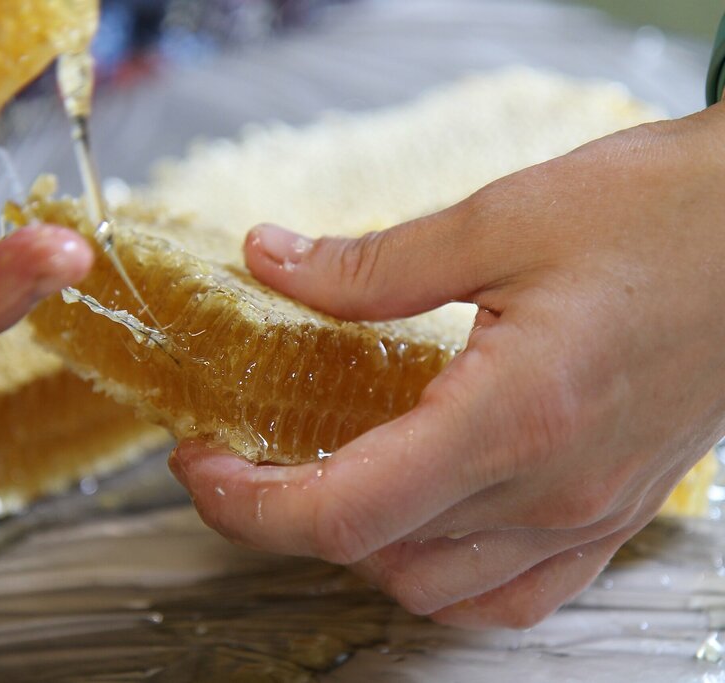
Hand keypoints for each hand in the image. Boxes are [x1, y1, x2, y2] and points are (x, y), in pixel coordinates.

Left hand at [169, 105, 724, 628]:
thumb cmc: (664, 214)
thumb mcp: (503, 218)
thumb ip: (370, 263)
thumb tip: (271, 259)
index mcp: (514, 416)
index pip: (344, 512)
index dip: (247, 505)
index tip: (199, 463)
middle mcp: (552, 489)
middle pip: (376, 553)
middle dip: (281, 517)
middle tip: (238, 459)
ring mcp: (589, 515)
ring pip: (438, 589)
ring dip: (358, 547)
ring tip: (319, 484)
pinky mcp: (613, 513)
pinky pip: (512, 593)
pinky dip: (443, 575)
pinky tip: (418, 526)